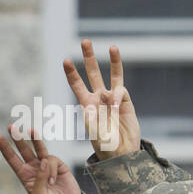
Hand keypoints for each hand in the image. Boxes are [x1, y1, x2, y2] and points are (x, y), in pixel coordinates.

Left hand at [0, 123, 83, 193]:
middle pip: (24, 150)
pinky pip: (52, 160)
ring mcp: (47, 166)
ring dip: (35, 140)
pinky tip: (53, 180)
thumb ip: (39, 178)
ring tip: (31, 130)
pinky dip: (52, 169)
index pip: (13, 160)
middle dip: (18, 138)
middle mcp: (34, 169)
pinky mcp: (59, 165)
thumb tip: (44, 160)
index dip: (5, 148)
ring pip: (39, 149)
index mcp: (25, 176)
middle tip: (11, 127)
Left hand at [63, 40, 139, 158]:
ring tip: (111, 46)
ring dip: (112, 61)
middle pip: (93, 73)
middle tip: (85, 41)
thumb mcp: (94, 133)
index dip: (72, 73)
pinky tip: (115, 103)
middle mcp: (99, 98)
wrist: (121, 153)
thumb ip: (97, 116)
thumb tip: (105, 96)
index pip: (77, 85)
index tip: (66, 60)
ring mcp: (114, 99)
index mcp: (86, 105)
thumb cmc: (104, 146)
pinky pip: (121, 91)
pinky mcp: (126, 102)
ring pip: (112, 75)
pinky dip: (117, 94)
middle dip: (89, 57)